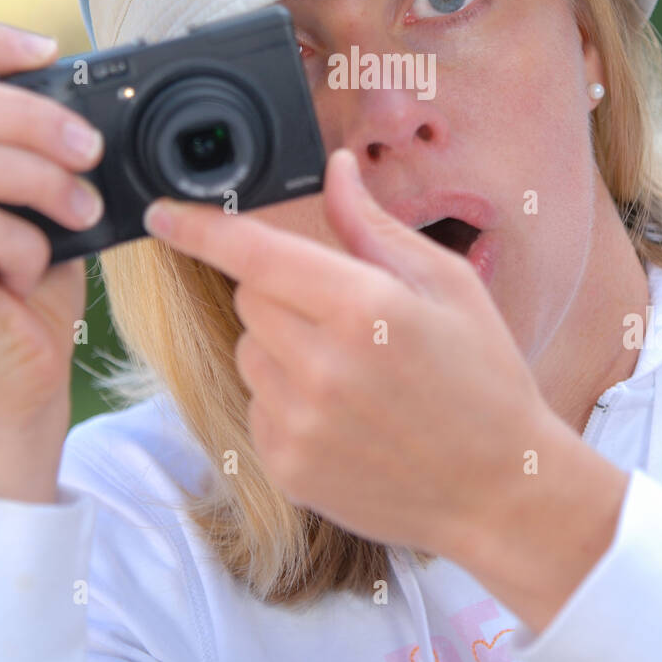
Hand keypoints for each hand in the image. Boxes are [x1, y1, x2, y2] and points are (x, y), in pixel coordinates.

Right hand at [0, 22, 105, 500]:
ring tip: (80, 211)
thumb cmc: (18, 300)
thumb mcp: (30, 209)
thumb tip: (72, 99)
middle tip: (88, 149)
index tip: (47, 49)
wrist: (10, 395)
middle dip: (34, 117)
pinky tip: (29, 274)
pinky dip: (24, 246)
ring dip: (39, 179)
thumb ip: (28, 155)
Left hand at [142, 148, 552, 558]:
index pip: (257, 254)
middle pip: (250, 298)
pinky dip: (287, 398)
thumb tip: (335, 170)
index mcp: (364, 308)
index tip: (162, 212)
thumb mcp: (448, 285)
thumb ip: (374, 227)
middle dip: (282, 291)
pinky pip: (258, 405)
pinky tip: (344, 412)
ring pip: (250, 351)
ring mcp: (300, 423)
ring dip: (281, 346)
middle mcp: (322, 367)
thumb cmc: (483, 377)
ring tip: (350, 370)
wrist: (500, 490)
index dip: (201, 228)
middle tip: (341, 313)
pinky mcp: (288, 466)